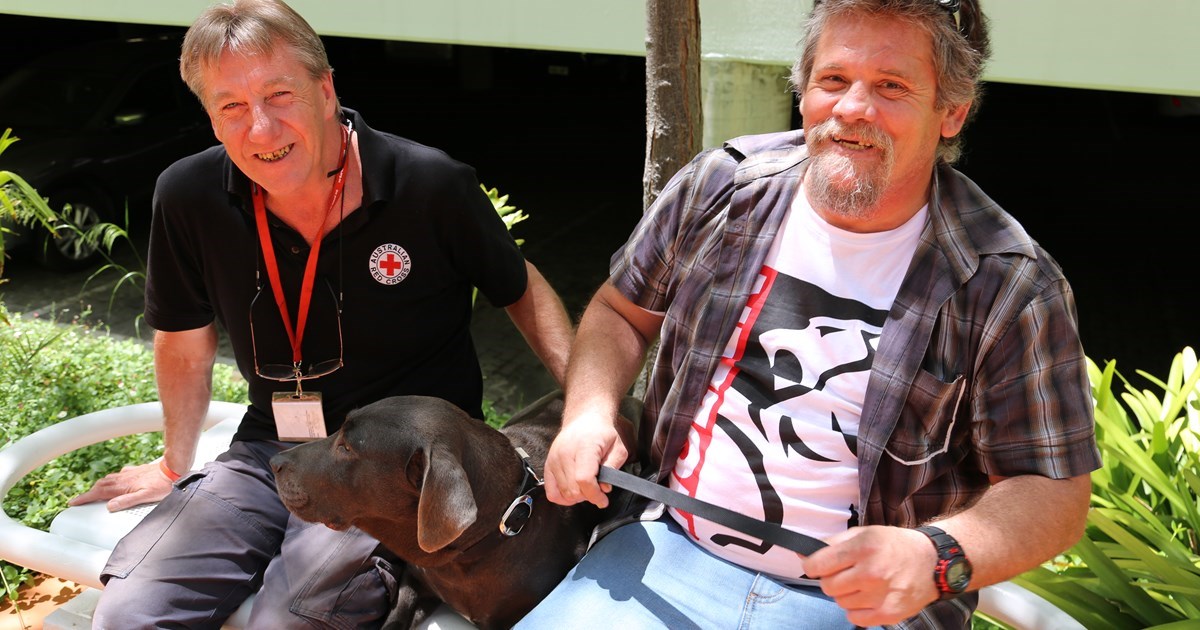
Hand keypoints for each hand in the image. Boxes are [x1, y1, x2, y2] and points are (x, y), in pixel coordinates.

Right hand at [68, 461, 175, 511]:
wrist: (173, 470)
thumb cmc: (163, 485)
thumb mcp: (146, 496)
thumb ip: (127, 501)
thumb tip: (110, 506)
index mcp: (122, 486)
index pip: (98, 492)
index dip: (85, 498)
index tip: (73, 502)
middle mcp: (123, 478)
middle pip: (100, 486)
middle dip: (89, 493)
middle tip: (80, 500)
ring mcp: (128, 474)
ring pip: (108, 480)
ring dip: (99, 487)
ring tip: (93, 493)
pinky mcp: (135, 471)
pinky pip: (118, 476)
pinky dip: (111, 480)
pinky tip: (115, 482)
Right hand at [543, 412, 634, 508]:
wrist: (584, 419)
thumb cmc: (601, 433)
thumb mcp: (618, 448)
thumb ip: (613, 469)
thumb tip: (604, 488)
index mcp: (584, 447)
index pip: (584, 479)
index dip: (594, 495)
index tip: (603, 500)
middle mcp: (565, 453)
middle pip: (573, 489)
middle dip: (588, 496)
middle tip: (597, 490)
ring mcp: (554, 459)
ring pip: (563, 493)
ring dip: (577, 497)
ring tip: (586, 487)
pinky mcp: (548, 464)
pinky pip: (551, 492)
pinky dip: (562, 497)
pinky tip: (573, 491)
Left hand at [803, 525, 939, 626]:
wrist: (932, 562)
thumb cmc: (895, 545)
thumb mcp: (865, 533)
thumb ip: (832, 543)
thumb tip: (804, 555)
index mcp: (863, 547)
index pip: (818, 564)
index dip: (812, 566)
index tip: (815, 566)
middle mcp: (871, 572)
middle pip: (827, 586)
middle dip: (831, 579)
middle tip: (846, 574)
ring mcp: (880, 595)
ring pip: (840, 602)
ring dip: (846, 594)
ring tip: (862, 584)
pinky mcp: (888, 613)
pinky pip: (855, 618)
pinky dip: (857, 610)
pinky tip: (869, 597)